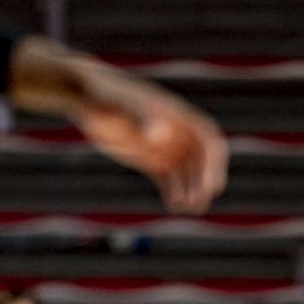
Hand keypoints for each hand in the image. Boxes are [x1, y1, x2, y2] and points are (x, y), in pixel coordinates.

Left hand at [75, 69, 227, 213]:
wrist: (88, 95)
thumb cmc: (106, 96)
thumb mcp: (123, 107)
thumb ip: (141, 119)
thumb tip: (159, 136)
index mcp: (178, 117)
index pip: (209, 140)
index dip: (215, 164)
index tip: (213, 185)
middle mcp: (176, 133)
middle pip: (202, 161)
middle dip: (203, 182)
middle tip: (197, 203)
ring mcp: (164, 148)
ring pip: (188, 174)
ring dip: (191, 191)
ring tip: (186, 208)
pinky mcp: (150, 161)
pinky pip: (169, 180)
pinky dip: (174, 193)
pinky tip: (173, 206)